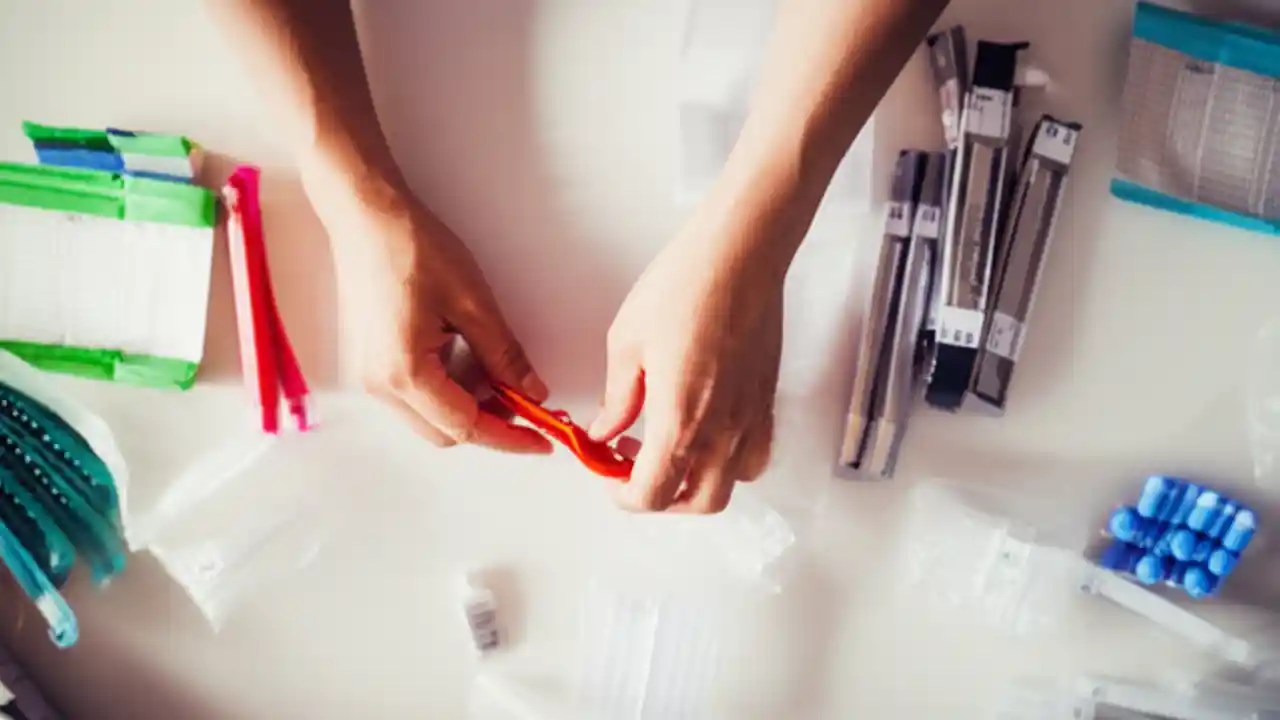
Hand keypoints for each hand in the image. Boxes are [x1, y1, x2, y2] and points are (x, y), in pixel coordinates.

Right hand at [306, 166, 551, 452]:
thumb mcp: (473, 303)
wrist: (365, 215)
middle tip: (526, 397)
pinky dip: (448, 390)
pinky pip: (415, 396)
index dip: (510, 437)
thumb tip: (532, 392)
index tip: (542, 439)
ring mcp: (370, 376)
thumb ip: (504, 355)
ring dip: (468, 406)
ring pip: (430, 417)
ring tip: (499, 372)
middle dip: (490, 422)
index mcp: (405, 372)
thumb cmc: (412, 247)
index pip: (466, 426)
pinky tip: (469, 360)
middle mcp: (380, 385)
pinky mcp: (371, 363)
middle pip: (445, 432)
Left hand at [588, 203, 784, 512]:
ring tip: (670, 452)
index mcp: (681, 421)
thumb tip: (606, 429)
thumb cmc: (685, 287)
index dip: (625, 497)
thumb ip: (618, 398)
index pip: (653, 493)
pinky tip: (707, 433)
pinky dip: (730, 462)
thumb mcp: (627, 343)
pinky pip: (755, 455)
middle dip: (661, 498)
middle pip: (696, 502)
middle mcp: (723, 431)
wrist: (740, 255)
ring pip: (730, 484)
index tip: (608, 476)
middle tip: (632, 468)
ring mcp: (751, 418)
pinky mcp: (766, 400)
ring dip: (697, 484)